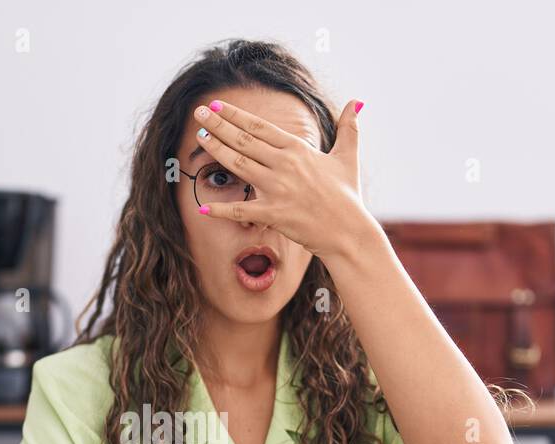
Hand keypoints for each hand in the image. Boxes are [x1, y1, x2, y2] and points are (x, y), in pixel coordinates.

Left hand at [191, 97, 376, 260]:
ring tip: (200, 138)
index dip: (236, 115)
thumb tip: (355, 101)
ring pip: (240, 165)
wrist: (348, 231)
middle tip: (198, 113)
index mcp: (298, 149)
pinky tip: (203, 207)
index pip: (260, 127)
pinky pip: (241, 210)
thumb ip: (348, 128)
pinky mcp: (274, 213)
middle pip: (244, 141)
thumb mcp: (348, 156)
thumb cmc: (347, 195)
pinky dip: (221, 210)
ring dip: (217, 150)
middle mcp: (285, 165)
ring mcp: (278, 188)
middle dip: (219, 125)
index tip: (216, 105)